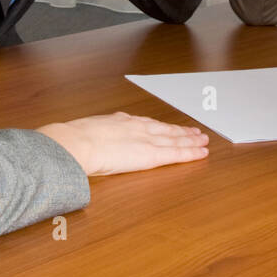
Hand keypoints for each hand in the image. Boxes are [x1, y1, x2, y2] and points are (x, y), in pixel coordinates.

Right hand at [36, 112, 209, 174]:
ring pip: (175, 140)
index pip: (147, 123)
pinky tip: (201, 153)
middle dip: (181, 131)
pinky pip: (176, 154)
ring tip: (203, 141)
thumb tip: (84, 140)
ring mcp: (146, 140)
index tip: (169, 127)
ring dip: (191, 141)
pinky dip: (191, 153)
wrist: (77, 144)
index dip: (160, 126)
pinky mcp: (151, 155)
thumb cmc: (73, 140)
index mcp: (120, 121)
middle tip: (196, 132)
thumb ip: (92, 136)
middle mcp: (137, 127)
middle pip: (165, 129)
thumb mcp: (84, 132)